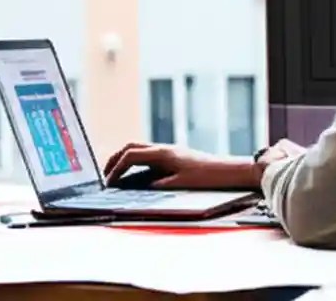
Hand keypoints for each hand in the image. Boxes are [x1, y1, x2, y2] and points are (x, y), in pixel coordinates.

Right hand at [103, 142, 257, 189]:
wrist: (230, 171)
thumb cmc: (207, 177)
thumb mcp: (179, 185)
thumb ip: (157, 185)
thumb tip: (139, 187)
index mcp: (162, 153)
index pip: (130, 156)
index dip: (116, 169)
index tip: (108, 182)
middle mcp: (163, 149)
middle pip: (130, 148)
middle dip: (114, 160)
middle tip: (105, 174)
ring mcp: (169, 151)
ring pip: (139, 150)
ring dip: (125, 160)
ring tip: (116, 174)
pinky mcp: (174, 157)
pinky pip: (148, 156)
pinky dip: (136, 163)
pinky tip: (136, 175)